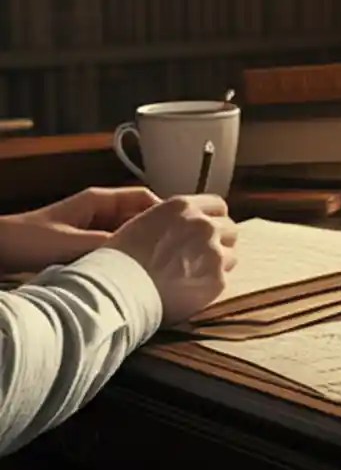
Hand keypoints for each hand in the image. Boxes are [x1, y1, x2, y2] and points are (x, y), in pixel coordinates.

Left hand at [0, 187, 160, 271]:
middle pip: (141, 215)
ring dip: (142, 246)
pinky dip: (127, 256)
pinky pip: (116, 247)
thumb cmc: (30, 239)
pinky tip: (135, 272)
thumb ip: (107, 244)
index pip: (145, 197)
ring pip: (130, 233)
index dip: (166, 211)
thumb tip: (143, 253)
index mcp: (99, 200)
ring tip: (160, 263)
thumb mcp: (72, 243)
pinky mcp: (86, 244)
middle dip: (158, 231)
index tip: (181, 231)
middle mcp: (100, 210)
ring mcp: (93, 227)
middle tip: (176, 250)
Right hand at [105, 195, 238, 325]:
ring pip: (231, 253)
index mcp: (182, 207)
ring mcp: (213, 253)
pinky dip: (212, 282)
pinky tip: (193, 287)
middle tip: (203, 254)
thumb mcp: (144, 222)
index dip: (213, 218)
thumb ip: (173, 218)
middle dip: (219, 239)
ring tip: (196, 272)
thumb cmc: (120, 259)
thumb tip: (189, 222)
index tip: (207, 229)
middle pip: (229, 228)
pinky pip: (225, 277)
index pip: (218, 206)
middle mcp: (202, 225)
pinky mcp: (217, 279)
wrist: (117, 289)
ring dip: (219, 261)